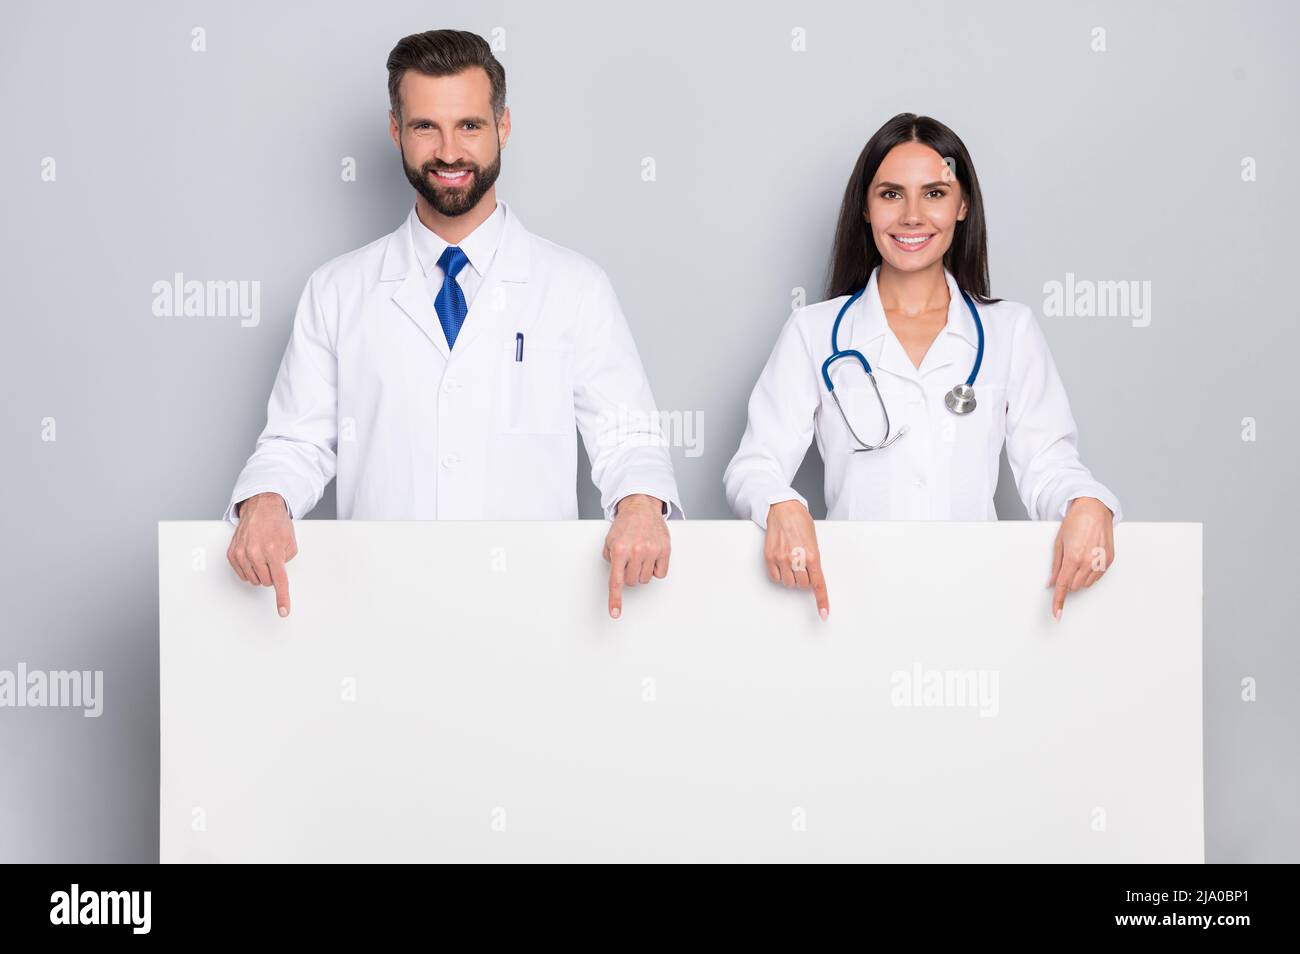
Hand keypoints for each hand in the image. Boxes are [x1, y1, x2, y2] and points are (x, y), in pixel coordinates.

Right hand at [227, 492, 297, 616]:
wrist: (261, 507)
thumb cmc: (277, 523)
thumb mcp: (291, 543)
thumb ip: (287, 561)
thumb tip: (279, 576)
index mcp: (273, 550)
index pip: (279, 580)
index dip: (282, 598)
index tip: (284, 611)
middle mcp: (255, 552)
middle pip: (266, 582)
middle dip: (272, 574)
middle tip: (274, 559)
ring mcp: (241, 553)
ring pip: (254, 580)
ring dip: (261, 572)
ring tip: (264, 556)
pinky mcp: (232, 554)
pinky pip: (243, 574)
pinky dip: (250, 569)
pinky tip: (254, 557)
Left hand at [603, 494, 669, 618]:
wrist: (641, 506)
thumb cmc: (626, 524)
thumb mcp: (610, 540)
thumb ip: (609, 559)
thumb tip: (616, 575)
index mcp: (619, 550)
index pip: (617, 581)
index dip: (615, 600)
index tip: (615, 613)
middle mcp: (635, 551)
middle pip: (633, 582)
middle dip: (630, 574)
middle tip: (630, 560)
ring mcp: (651, 550)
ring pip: (646, 579)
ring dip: (642, 571)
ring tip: (640, 555)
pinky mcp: (664, 549)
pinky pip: (660, 573)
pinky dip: (655, 569)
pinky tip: (651, 556)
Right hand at [764, 500, 828, 618]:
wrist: (782, 509)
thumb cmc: (800, 522)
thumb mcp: (814, 541)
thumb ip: (813, 560)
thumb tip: (813, 576)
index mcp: (812, 555)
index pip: (818, 584)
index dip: (822, 601)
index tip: (823, 613)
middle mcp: (796, 559)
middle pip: (803, 585)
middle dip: (804, 579)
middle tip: (803, 567)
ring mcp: (781, 559)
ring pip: (789, 583)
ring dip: (791, 578)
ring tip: (792, 563)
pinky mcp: (769, 557)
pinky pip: (775, 578)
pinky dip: (779, 575)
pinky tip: (782, 564)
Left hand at [1048, 496, 1114, 619]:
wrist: (1094, 509)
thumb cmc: (1075, 522)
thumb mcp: (1058, 543)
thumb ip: (1055, 566)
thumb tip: (1051, 582)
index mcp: (1073, 557)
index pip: (1063, 586)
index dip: (1059, 601)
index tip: (1056, 614)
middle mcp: (1088, 562)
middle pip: (1074, 586)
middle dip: (1068, 581)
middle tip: (1067, 565)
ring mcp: (1101, 562)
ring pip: (1086, 584)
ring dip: (1079, 578)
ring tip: (1078, 558)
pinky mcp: (1110, 560)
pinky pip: (1097, 577)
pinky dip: (1090, 574)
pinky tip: (1088, 559)